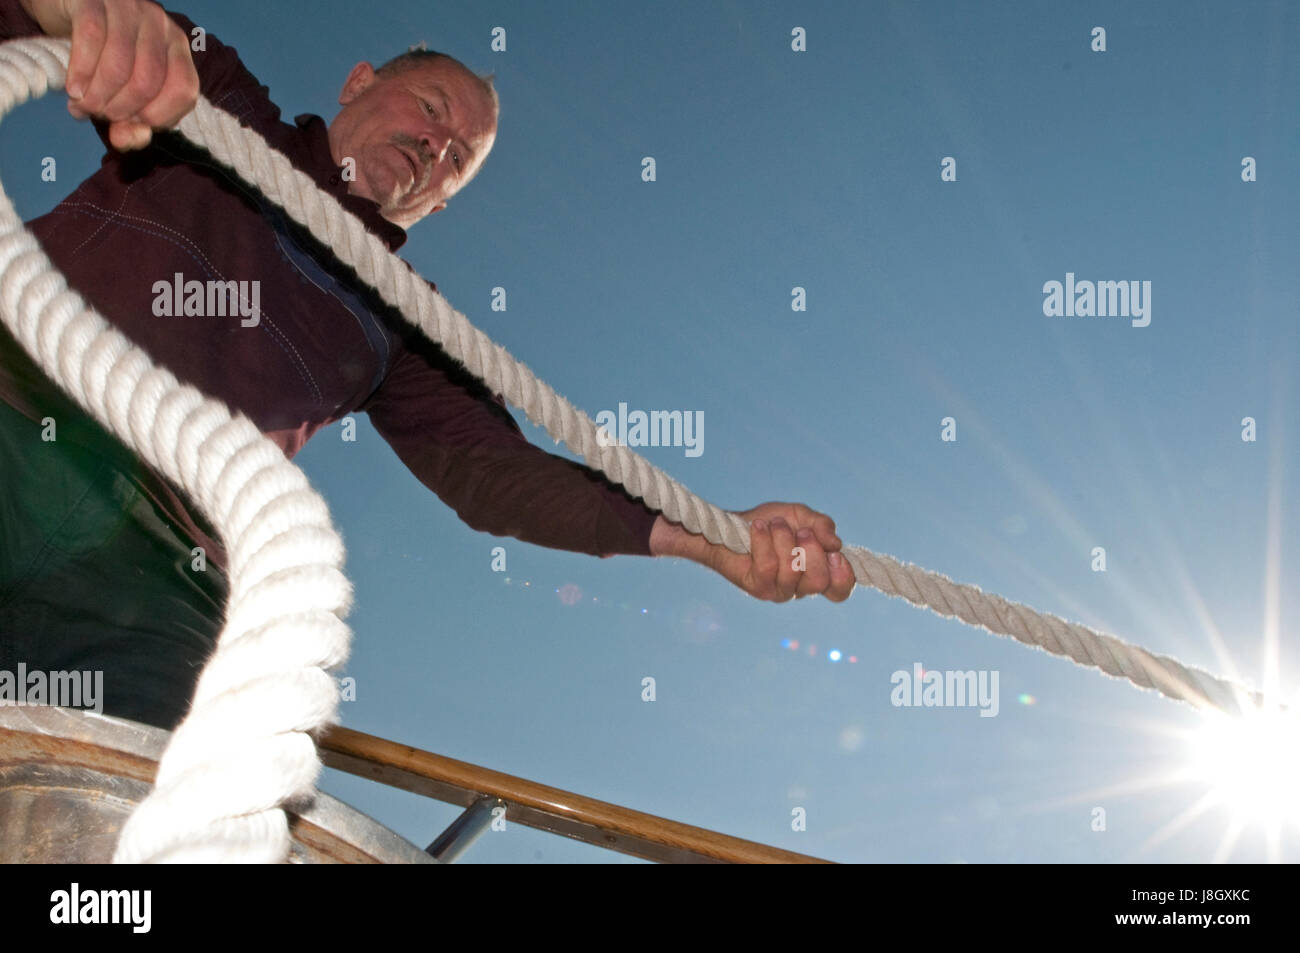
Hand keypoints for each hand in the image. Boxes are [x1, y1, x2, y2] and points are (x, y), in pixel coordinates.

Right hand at [22, 0, 198, 150]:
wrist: (66, 11)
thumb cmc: (101, 56)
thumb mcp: (123, 90)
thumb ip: (132, 123)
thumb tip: (133, 139)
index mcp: (177, 47)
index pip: (185, 90)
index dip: (160, 117)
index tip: (132, 124)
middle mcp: (159, 25)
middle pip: (148, 82)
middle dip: (119, 110)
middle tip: (97, 114)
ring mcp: (128, 8)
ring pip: (119, 65)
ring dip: (97, 97)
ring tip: (81, 106)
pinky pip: (92, 39)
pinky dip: (81, 72)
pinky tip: (73, 90)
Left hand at [650, 502, 855, 602]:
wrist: (728, 525)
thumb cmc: (767, 522)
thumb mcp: (800, 516)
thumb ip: (822, 525)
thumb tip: (836, 543)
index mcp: (815, 572)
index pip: (839, 590)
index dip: (843, 576)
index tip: (834, 553)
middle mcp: (799, 587)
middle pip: (819, 582)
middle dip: (811, 550)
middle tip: (799, 531)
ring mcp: (777, 590)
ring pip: (792, 573)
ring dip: (784, 540)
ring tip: (774, 525)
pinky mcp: (757, 587)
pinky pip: (767, 567)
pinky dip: (764, 541)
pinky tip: (758, 527)